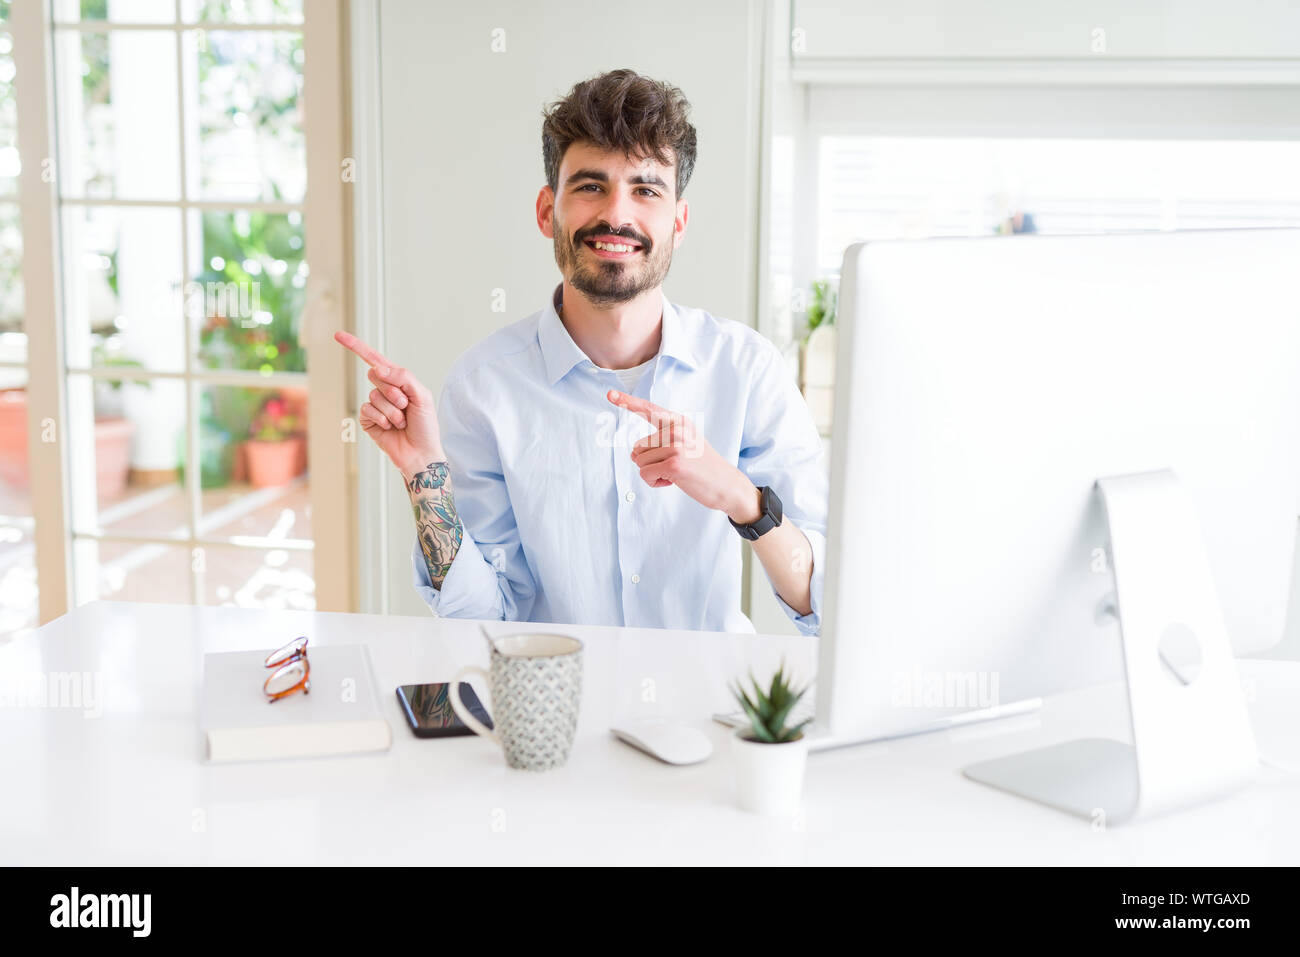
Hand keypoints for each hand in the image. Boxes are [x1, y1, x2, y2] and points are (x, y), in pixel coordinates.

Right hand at [335, 330, 442, 472]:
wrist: (420, 452)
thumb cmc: (425, 425)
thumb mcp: (422, 396)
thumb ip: (403, 377)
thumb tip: (378, 368)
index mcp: (398, 381)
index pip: (375, 359)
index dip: (357, 347)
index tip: (338, 335)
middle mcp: (385, 390)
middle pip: (376, 376)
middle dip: (394, 392)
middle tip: (406, 407)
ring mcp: (375, 405)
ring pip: (374, 396)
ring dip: (392, 411)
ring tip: (401, 422)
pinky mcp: (368, 420)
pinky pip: (367, 410)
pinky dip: (381, 419)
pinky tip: (390, 428)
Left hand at [607, 389, 760, 523]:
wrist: (727, 485)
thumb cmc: (702, 467)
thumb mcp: (686, 444)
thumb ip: (659, 443)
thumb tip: (632, 453)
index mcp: (679, 421)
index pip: (649, 409)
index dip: (627, 402)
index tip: (610, 394)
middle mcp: (677, 429)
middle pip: (637, 447)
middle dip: (649, 463)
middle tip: (675, 467)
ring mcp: (676, 445)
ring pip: (639, 463)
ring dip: (653, 474)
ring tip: (676, 474)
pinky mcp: (674, 463)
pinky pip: (646, 474)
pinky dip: (656, 482)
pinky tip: (675, 481)